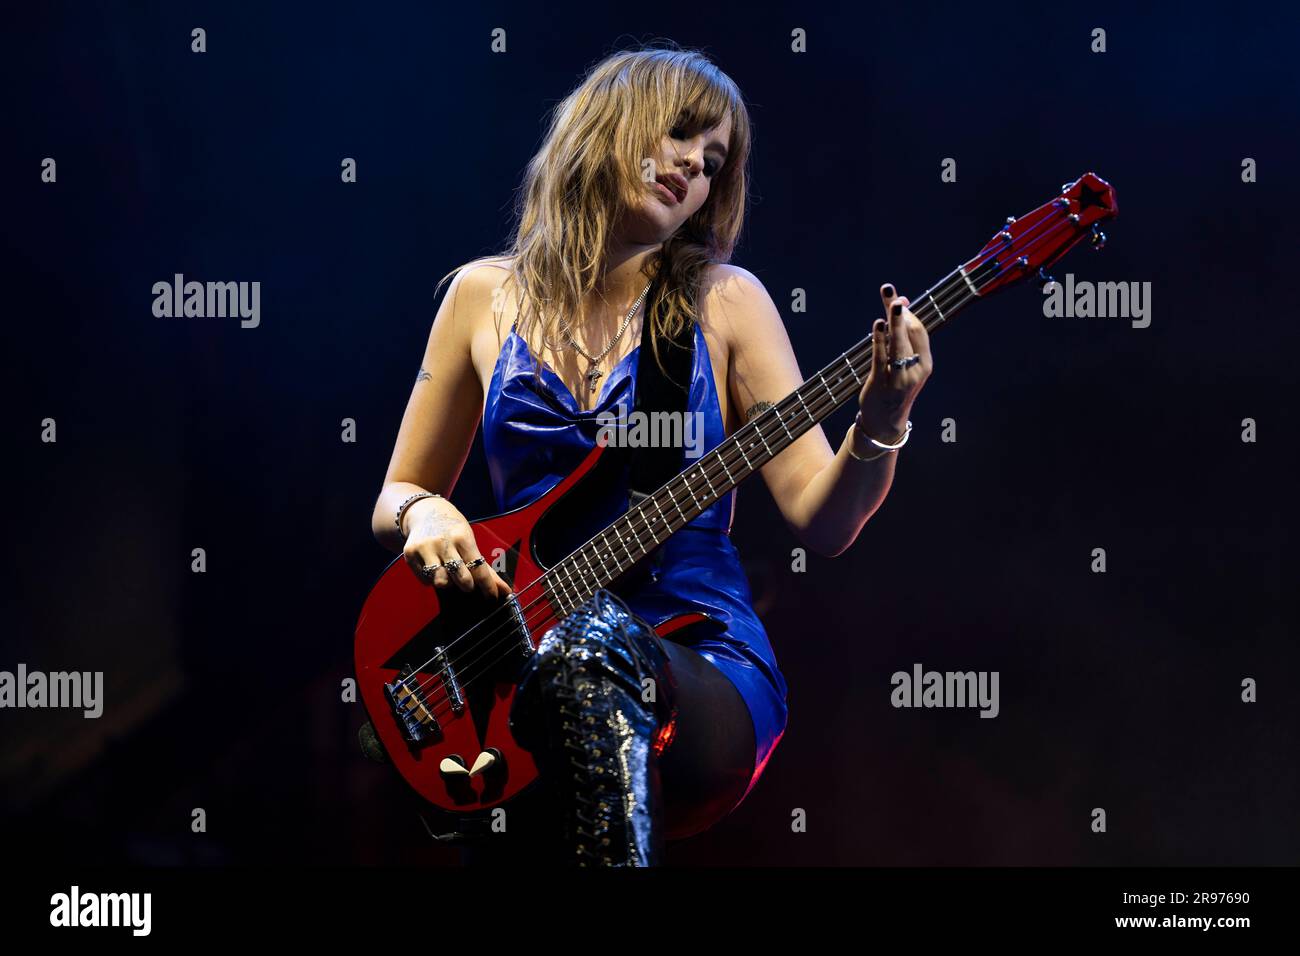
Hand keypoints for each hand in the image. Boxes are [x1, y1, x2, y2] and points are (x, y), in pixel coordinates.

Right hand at [401, 496, 512, 599]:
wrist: (424, 511)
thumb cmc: (453, 529)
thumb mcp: (470, 541)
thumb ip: (486, 569)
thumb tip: (505, 591)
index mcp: (462, 537)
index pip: (478, 568)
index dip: (487, 587)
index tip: (492, 597)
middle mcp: (443, 542)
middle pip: (460, 579)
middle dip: (467, 585)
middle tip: (467, 582)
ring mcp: (425, 548)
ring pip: (440, 582)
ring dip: (448, 582)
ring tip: (449, 573)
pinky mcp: (410, 555)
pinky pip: (425, 580)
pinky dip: (432, 579)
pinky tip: (434, 566)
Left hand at [856, 282, 933, 440]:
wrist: (885, 421)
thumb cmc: (894, 386)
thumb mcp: (904, 363)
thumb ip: (902, 335)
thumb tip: (901, 302)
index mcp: (925, 364)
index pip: (920, 332)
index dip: (909, 313)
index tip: (897, 298)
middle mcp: (916, 370)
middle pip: (910, 335)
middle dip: (901, 314)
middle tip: (892, 294)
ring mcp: (900, 378)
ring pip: (898, 345)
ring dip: (894, 323)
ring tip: (891, 304)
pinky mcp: (882, 382)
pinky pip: (881, 358)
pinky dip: (880, 340)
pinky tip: (878, 325)